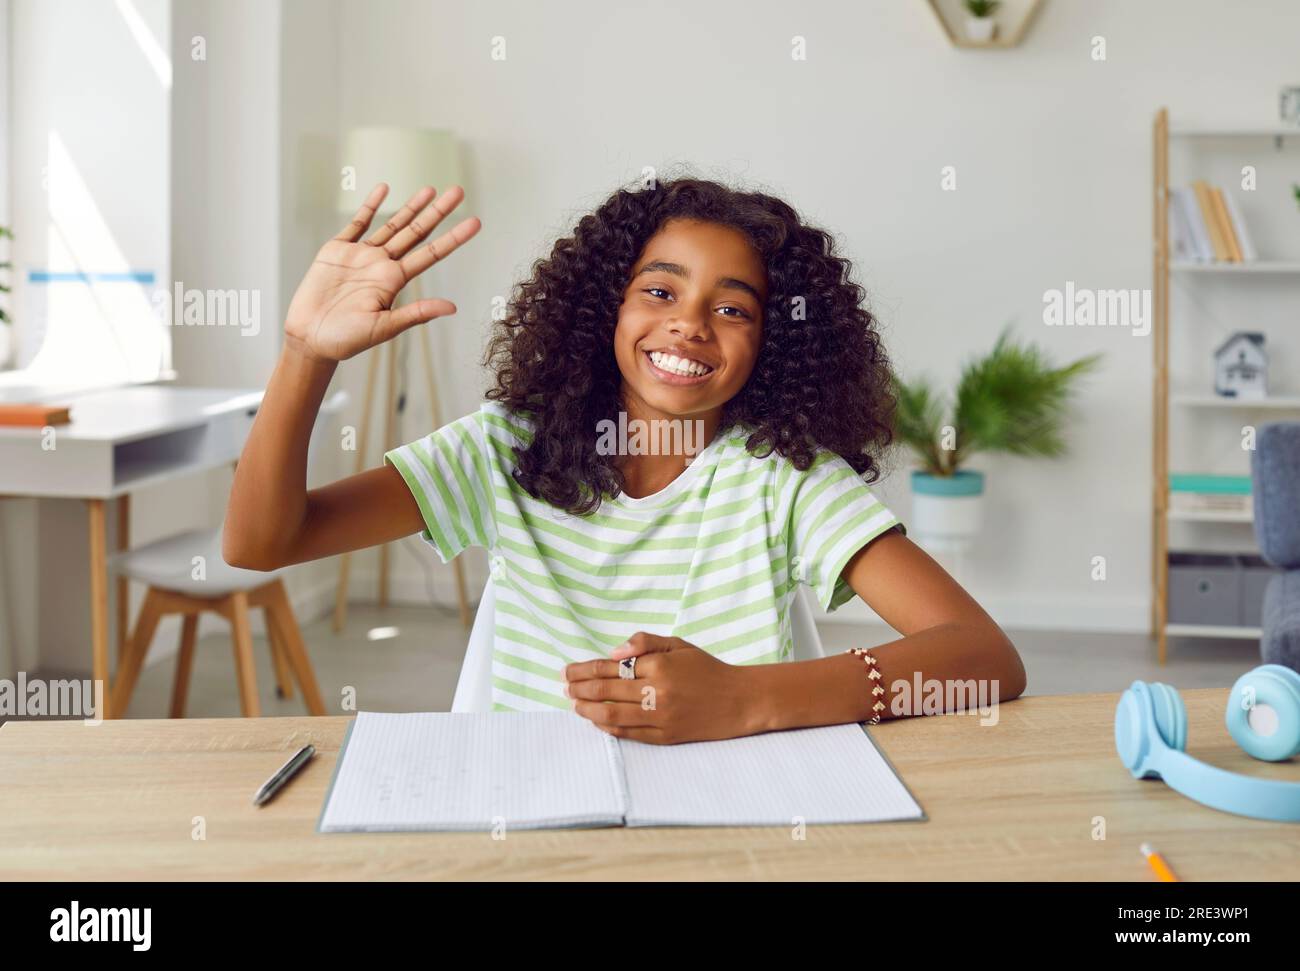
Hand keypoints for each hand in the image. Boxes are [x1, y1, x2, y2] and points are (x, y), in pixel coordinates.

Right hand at [284, 183, 480, 361]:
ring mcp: (360, 256)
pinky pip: (357, 223)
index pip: (432, 254)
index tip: (475, 222)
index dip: (453, 238)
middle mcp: (382, 265)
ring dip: (411, 206)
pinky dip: (370, 206)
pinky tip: (383, 189)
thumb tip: (452, 308)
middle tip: (459, 191)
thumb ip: (416, 313)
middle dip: (437, 212)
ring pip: (392, 224)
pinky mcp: (336, 251)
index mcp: (395, 281)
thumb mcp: (384, 328)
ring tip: (431, 189)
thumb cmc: (345, 340)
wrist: (309, 338)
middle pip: (416, 232)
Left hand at [564, 633, 764, 743]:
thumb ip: (645, 642)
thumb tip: (613, 652)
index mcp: (659, 665)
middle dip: (579, 689)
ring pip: (611, 715)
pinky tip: (597, 721)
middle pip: (605, 691)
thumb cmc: (707, 669)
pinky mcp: (665, 737)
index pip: (610, 667)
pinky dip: (607, 728)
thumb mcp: (679, 645)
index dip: (584, 670)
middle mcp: (657, 692)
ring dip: (587, 710)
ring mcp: (660, 717)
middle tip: (564, 687)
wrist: (739, 700)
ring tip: (575, 705)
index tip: (567, 671)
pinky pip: (628, 733)